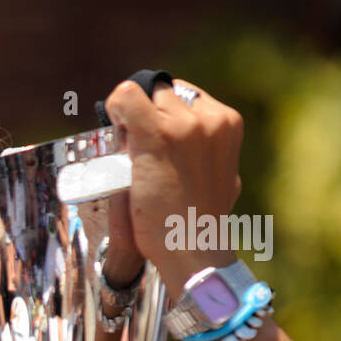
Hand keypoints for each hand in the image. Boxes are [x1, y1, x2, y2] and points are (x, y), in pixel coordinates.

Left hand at [101, 78, 243, 298]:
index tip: (155, 140)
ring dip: (131, 118)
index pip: (185, 96)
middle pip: (164, 93)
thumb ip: (207, 152)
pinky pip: (126, 97)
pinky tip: (113, 127)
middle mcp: (210, 118)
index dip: (163, 114)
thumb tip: (185, 145)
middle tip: (138, 150)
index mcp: (227, 123)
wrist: (192, 246)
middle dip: (147, 115)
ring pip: (145, 95)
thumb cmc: (198, 220)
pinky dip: (114, 108)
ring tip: (130, 151)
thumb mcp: (219, 176)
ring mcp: (184, 125)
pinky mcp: (156, 136)